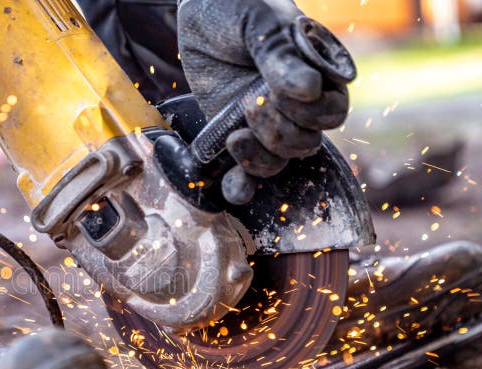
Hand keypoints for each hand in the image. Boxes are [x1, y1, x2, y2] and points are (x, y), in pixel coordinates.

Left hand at [178, 0, 350, 202]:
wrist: (198, 10)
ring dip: (260, 156)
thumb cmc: (239, 7)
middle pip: (308, 141)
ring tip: (235, 133)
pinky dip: (243, 184)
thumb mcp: (261, 22)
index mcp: (320, 73)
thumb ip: (281, 56)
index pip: (333, 110)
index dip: (309, 112)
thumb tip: (310, 90)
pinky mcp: (239, 133)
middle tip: (250, 103)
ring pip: (281, 160)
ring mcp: (269, 120)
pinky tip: (235, 187)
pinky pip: (248, 172)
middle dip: (280, 132)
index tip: (276, 91)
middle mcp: (300, 103)